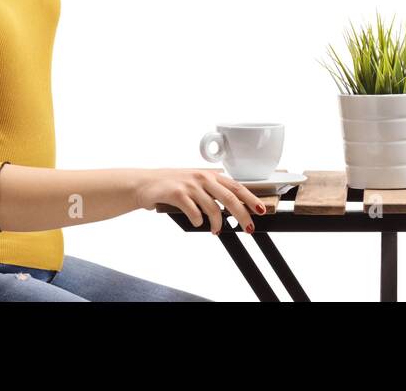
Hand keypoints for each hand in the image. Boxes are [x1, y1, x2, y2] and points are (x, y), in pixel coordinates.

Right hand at [135, 169, 266, 233]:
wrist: (144, 183)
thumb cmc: (171, 185)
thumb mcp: (195, 183)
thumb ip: (211, 191)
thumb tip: (232, 206)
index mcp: (210, 175)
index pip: (236, 186)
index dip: (250, 199)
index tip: (261, 210)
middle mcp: (202, 178)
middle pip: (230, 197)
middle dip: (242, 215)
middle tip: (248, 228)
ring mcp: (190, 185)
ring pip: (213, 207)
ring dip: (217, 222)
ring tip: (216, 230)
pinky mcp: (177, 193)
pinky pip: (194, 211)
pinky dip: (197, 220)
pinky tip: (196, 222)